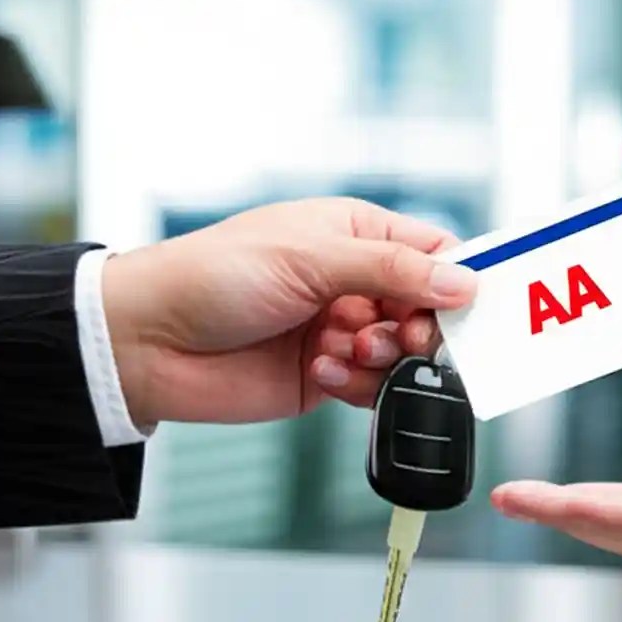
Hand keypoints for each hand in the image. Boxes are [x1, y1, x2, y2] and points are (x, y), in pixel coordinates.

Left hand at [101, 198, 476, 426]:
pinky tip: (320, 371)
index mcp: (355, 234)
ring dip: (385, 357)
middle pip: (429, 308)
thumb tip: (464, 283)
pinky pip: (373, 387)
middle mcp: (354, 280)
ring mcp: (342, 329)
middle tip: (406, 337)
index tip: (473, 305)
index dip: (458, 277)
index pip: (434, 250)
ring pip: (405, 352)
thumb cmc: (214, 276)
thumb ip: (394, 269)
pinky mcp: (328, 376)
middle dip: (423, 327)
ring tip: (348, 352)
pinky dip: (356, 384)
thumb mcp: (311, 258)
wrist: (148, 342)